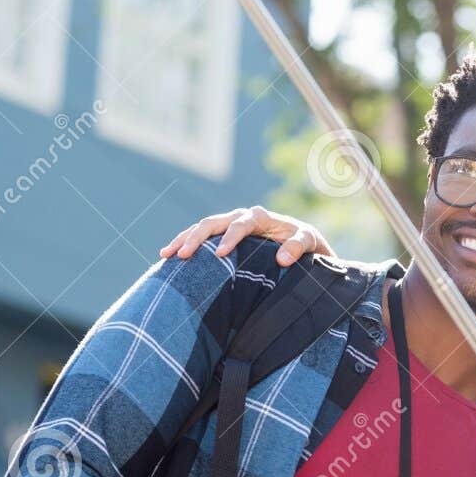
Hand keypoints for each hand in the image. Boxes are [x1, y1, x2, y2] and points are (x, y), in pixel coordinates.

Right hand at [160, 206, 334, 266]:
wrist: (302, 244)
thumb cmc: (306, 243)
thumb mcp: (309, 243)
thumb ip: (298, 247)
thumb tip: (282, 259)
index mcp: (260, 217)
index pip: (240, 224)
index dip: (229, 237)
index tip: (220, 254)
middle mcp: (241, 218)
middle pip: (212, 223)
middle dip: (195, 237)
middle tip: (182, 255)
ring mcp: (229, 226)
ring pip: (201, 228)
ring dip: (183, 240)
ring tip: (166, 255)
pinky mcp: (223, 236)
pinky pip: (201, 238)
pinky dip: (186, 245)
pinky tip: (169, 258)